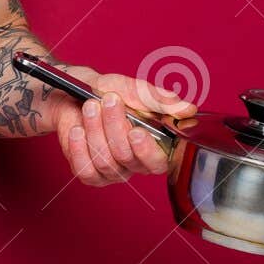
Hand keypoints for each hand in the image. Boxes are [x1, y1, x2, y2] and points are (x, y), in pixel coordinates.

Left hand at [53, 68, 197, 186]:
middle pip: (126, 156)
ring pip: (105, 160)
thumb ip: (162, 101)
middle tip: (107, 101)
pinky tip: (77, 129)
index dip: (147, 150)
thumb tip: (188, 109)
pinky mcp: (89, 173)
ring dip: (95, 129)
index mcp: (154, 146)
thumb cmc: (110, 92)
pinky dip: (78, 147)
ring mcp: (112, 170)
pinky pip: (85, 169)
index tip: (136, 131)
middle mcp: (134, 163)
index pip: (158, 162)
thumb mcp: (137, 90)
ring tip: (90, 106)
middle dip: (114, 126)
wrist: (74, 93)